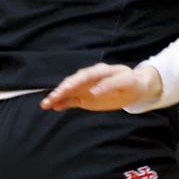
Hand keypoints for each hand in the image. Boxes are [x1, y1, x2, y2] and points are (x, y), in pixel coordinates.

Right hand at [41, 63, 163, 111]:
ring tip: (46, 104)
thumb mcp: (125, 82)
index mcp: (99, 71)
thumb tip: (94, 92)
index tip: (68, 89)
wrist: (133, 88)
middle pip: (72, 82)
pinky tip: (53, 106)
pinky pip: (71, 100)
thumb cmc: (130, 82)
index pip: (85, 75)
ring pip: (68, 91)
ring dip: (57, 97)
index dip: (76, 82)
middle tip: (51, 98)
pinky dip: (62, 103)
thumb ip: (110, 85)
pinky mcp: (83, 97)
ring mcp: (84, 87)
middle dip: (61, 90)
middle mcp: (88, 78)